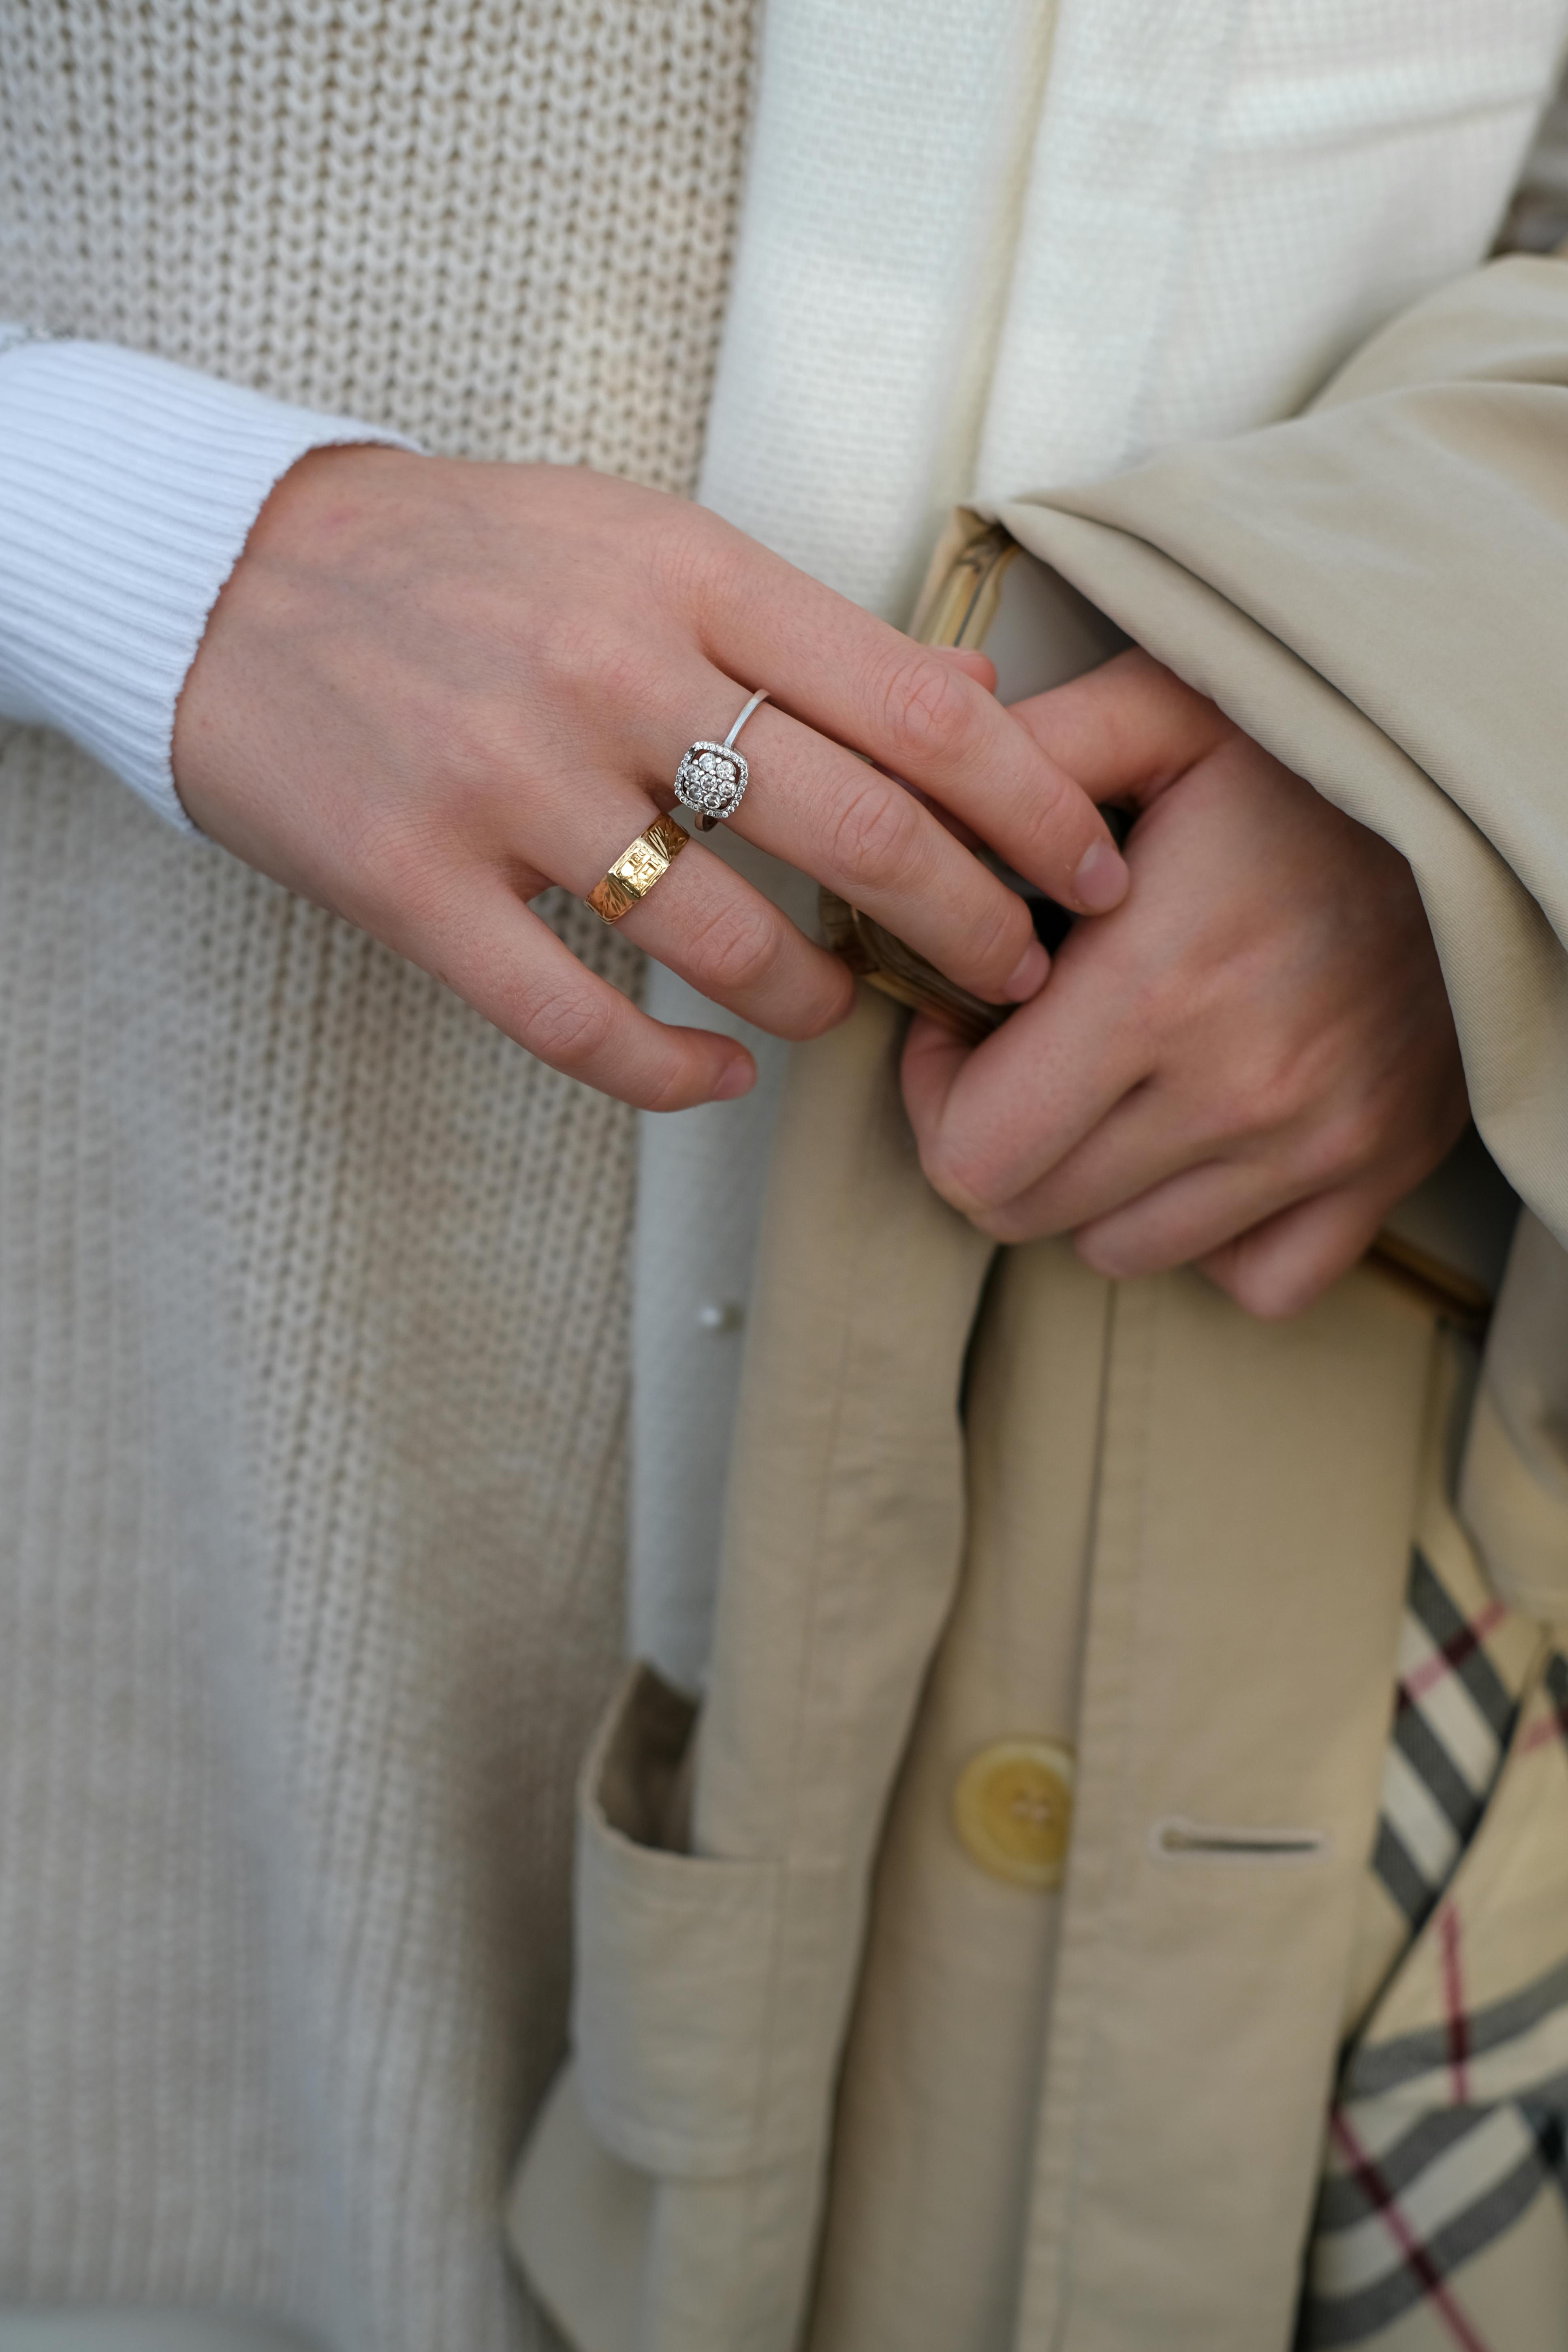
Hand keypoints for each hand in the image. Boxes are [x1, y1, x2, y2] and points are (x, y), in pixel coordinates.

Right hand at [173, 449, 1126, 1109]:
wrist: (228, 575)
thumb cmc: (464, 560)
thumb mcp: (635, 536)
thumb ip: (786, 624)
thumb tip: (966, 718)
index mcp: (685, 571)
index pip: (919, 704)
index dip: (1033, 806)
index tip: (1092, 867)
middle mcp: (608, 671)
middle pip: (858, 832)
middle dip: (971, 926)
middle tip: (1017, 974)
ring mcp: (505, 784)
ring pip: (728, 941)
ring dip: (820, 1002)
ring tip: (845, 1011)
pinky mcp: (414, 886)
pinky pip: (576, 1021)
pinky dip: (671, 1073)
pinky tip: (721, 1078)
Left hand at [903, 653, 1467, 1318]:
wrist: (1479, 798)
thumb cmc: (1310, 755)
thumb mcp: (1166, 707)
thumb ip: (1035, 750)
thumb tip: (918, 797)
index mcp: (1158, 987)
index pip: (973, 1151)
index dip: (934, 1097)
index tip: (959, 1029)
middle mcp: (1236, 1091)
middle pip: (1029, 1211)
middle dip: (994, 1136)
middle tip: (1022, 1055)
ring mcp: (1315, 1145)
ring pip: (1124, 1251)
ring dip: (1090, 1184)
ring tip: (1111, 1087)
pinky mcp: (1379, 1170)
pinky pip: (1255, 1281)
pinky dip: (1211, 1238)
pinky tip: (1200, 1148)